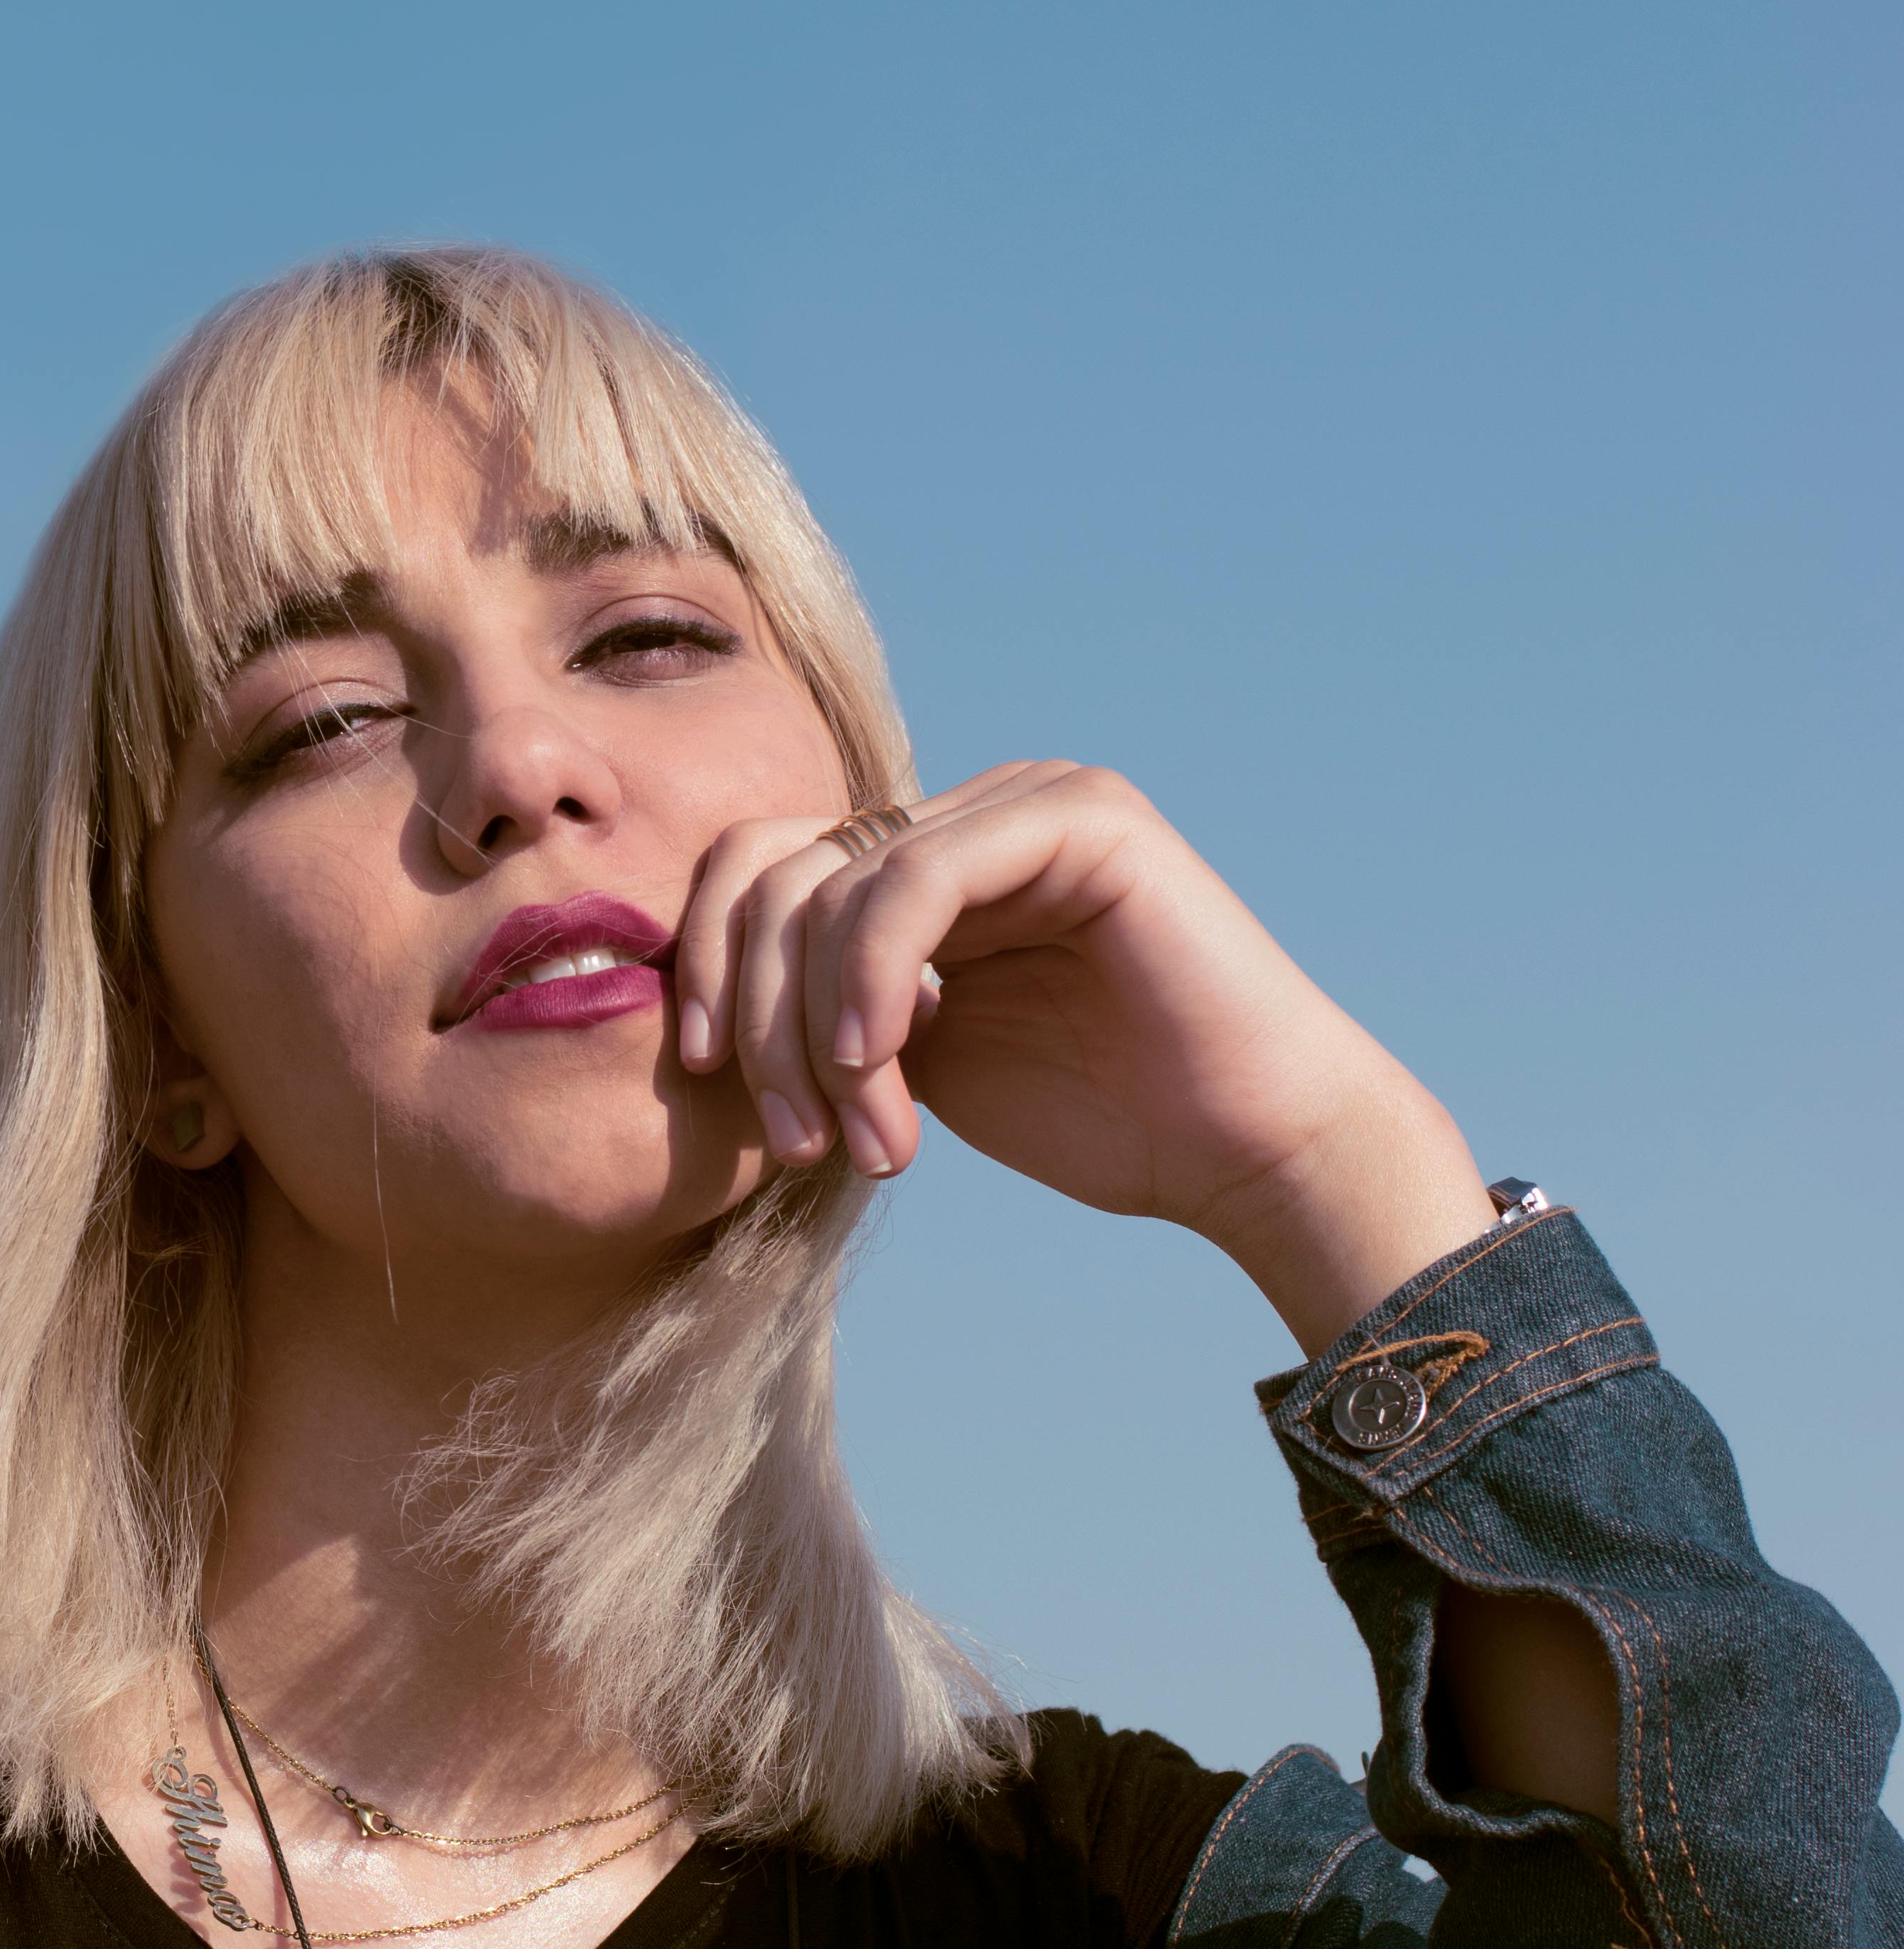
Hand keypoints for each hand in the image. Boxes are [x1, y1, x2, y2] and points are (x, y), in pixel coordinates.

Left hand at [672, 761, 1500, 1353]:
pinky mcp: (1078, 816)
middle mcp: (969, 810)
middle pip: (775, 869)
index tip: (703, 1079)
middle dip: (757, 1016)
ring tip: (858, 1136)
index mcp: (925, 856)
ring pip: (833, 884)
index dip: (711, 965)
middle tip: (792, 1140)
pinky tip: (876, 1064)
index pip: (759, 865)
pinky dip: (871, 978)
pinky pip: (914, 879)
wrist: (1245, 1150)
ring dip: (816, 1030)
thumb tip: (713, 1009)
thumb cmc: (1104, 1116)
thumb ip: (831, 1013)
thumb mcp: (919, 1062)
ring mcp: (1025, 799)